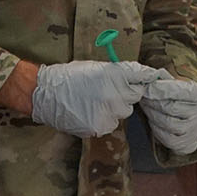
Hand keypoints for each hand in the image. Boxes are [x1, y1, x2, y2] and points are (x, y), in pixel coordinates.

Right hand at [30, 60, 165, 137]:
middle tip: (109, 91)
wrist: (45, 94)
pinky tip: (89, 113)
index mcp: (114, 76)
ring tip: (95, 102)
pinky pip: (111, 124)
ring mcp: (108, 113)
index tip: (151, 79)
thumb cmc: (68, 77)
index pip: (140, 76)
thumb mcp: (94, 68)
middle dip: (125, 95)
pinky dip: (104, 119)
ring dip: (114, 108)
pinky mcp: (100, 127)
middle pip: (133, 97)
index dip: (145, 78)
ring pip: (122, 113)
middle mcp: (115, 95)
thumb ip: (116, 73)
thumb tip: (135, 77)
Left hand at [138, 77, 196, 154]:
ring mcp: (195, 131)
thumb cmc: (185, 99)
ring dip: (152, 114)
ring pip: (167, 123)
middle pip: (170, 108)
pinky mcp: (187, 144)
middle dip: (152, 102)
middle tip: (143, 96)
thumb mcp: (182, 85)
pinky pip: (167, 138)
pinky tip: (152, 120)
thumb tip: (153, 75)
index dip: (160, 89)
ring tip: (146, 106)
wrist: (196, 120)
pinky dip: (156, 128)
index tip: (147, 87)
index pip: (178, 91)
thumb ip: (168, 80)